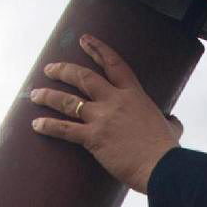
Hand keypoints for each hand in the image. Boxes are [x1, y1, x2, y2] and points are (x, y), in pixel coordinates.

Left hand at [29, 34, 181, 192]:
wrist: (162, 166)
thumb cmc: (167, 150)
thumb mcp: (171, 127)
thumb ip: (168, 120)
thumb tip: (172, 120)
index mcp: (134, 94)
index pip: (113, 64)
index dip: (98, 49)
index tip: (84, 40)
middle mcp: (115, 100)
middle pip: (83, 77)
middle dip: (63, 70)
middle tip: (50, 68)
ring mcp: (102, 118)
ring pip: (68, 100)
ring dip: (48, 95)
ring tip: (35, 94)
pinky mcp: (93, 138)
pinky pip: (64, 129)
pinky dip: (48, 126)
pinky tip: (36, 124)